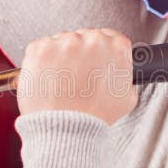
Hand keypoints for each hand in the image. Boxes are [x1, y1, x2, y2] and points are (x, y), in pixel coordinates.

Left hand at [17, 28, 137, 125]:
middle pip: (84, 37)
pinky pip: (41, 48)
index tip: (95, 60)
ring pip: (62, 42)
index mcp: (115, 47)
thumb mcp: (127, 97)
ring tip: (61, 82)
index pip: (110, 37)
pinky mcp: (40, 49)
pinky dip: (42, 61)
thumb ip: (127, 76)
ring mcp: (63, 42)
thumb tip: (122, 69)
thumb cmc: (94, 117)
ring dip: (61, 56)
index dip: (101, 51)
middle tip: (77, 76)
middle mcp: (90, 39)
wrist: (65, 130)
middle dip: (80, 54)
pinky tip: (49, 79)